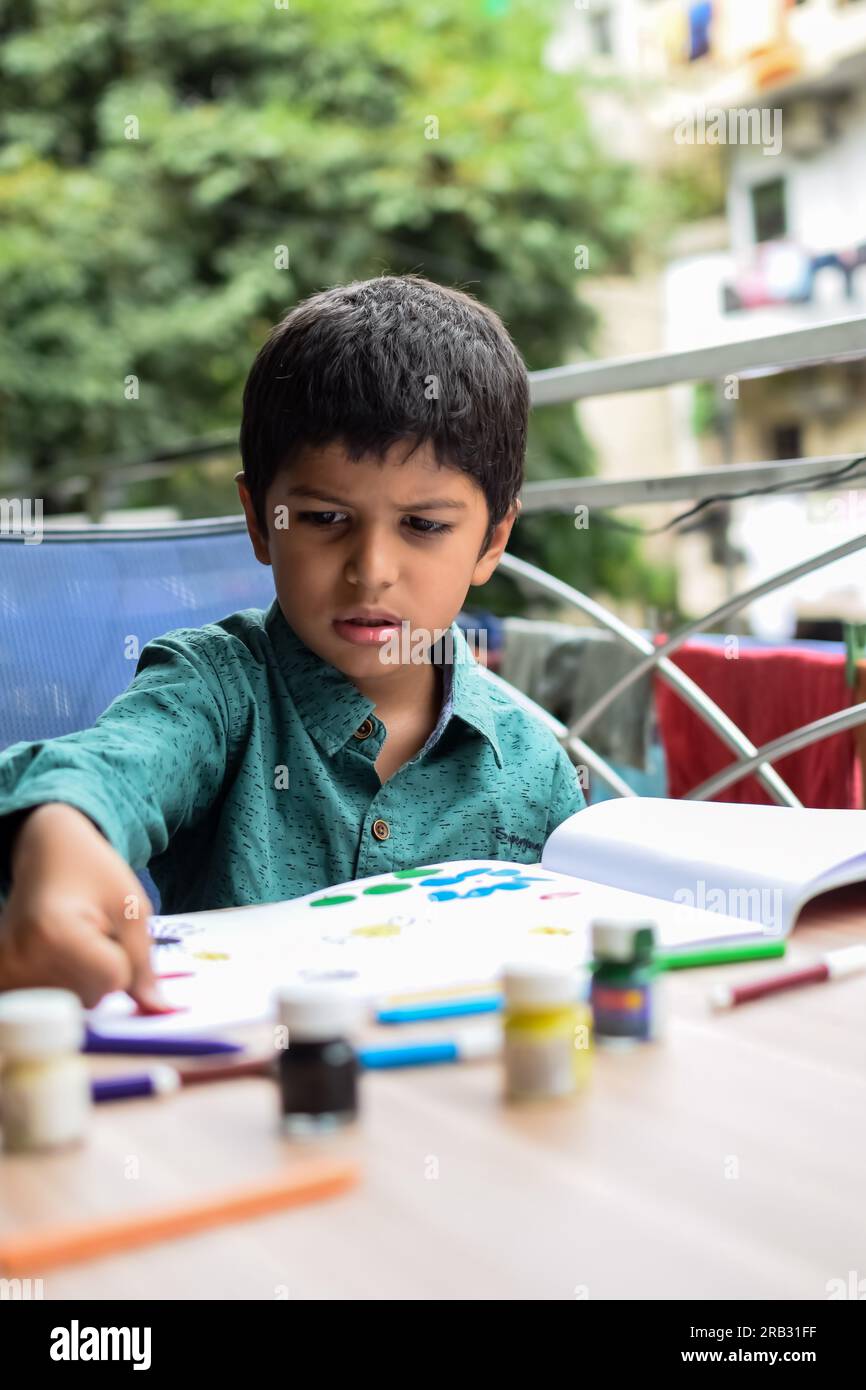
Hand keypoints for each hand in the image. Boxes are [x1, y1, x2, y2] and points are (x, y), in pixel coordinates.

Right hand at [0, 803, 165, 1009]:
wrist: (46, 852)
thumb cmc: (92, 872)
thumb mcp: (131, 908)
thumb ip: (143, 965)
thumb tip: (161, 1013)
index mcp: (54, 934)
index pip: (113, 979)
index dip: (123, 955)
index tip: (105, 923)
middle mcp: (20, 959)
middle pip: (92, 998)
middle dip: (104, 971)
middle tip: (87, 931)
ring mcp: (5, 973)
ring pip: (74, 1005)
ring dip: (84, 980)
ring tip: (72, 942)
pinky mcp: (1, 979)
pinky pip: (51, 1005)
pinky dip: (64, 986)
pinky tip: (56, 957)